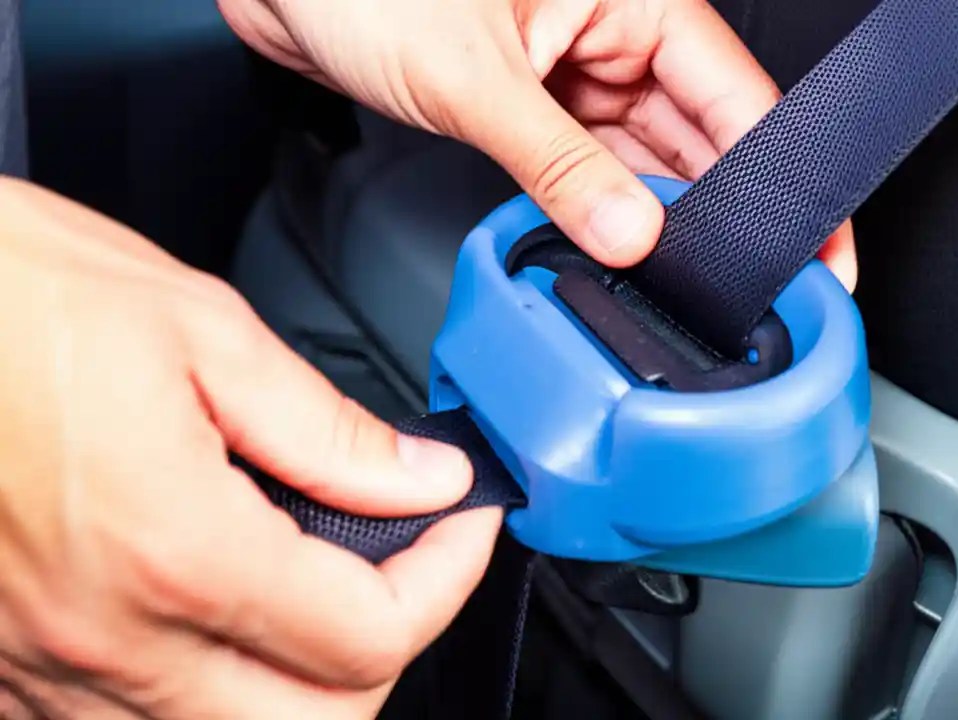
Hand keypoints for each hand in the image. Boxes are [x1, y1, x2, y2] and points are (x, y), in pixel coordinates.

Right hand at [0, 178, 500, 718]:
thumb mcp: (195, 327)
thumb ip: (326, 428)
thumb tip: (420, 477)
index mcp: (174, 550)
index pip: (371, 635)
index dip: (449, 576)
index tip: (462, 520)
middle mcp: (106, 636)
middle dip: (387, 649)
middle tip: (406, 562)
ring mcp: (41, 664)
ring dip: (299, 676)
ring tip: (317, 579)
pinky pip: (126, 715)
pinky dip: (201, 682)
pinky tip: (212, 601)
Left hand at [219, 0, 856, 287]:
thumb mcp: (472, 77)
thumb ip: (558, 164)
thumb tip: (629, 235)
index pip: (740, 100)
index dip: (779, 182)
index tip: (814, 251)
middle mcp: (614, 30)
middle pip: (701, 139)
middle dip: (722, 215)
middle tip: (748, 290)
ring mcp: (572, 69)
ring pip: (644, 160)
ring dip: (655, 220)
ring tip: (675, 282)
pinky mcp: (528, 102)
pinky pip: (587, 166)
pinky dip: (597, 211)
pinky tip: (609, 253)